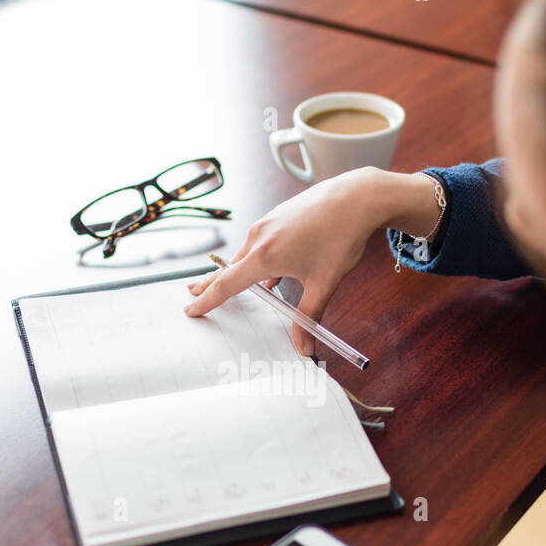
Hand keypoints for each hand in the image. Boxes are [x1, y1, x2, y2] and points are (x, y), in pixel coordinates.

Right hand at [183, 168, 381, 354]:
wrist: (355, 197)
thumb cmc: (340, 237)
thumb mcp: (324, 283)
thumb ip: (309, 316)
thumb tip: (305, 348)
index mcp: (264, 256)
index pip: (226, 285)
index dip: (207, 301)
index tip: (190, 309)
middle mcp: (258, 237)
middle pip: (228, 268)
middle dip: (209, 284)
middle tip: (191, 295)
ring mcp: (266, 224)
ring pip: (244, 254)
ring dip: (234, 271)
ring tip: (224, 284)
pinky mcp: (276, 216)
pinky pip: (258, 243)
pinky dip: (253, 258)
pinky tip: (267, 273)